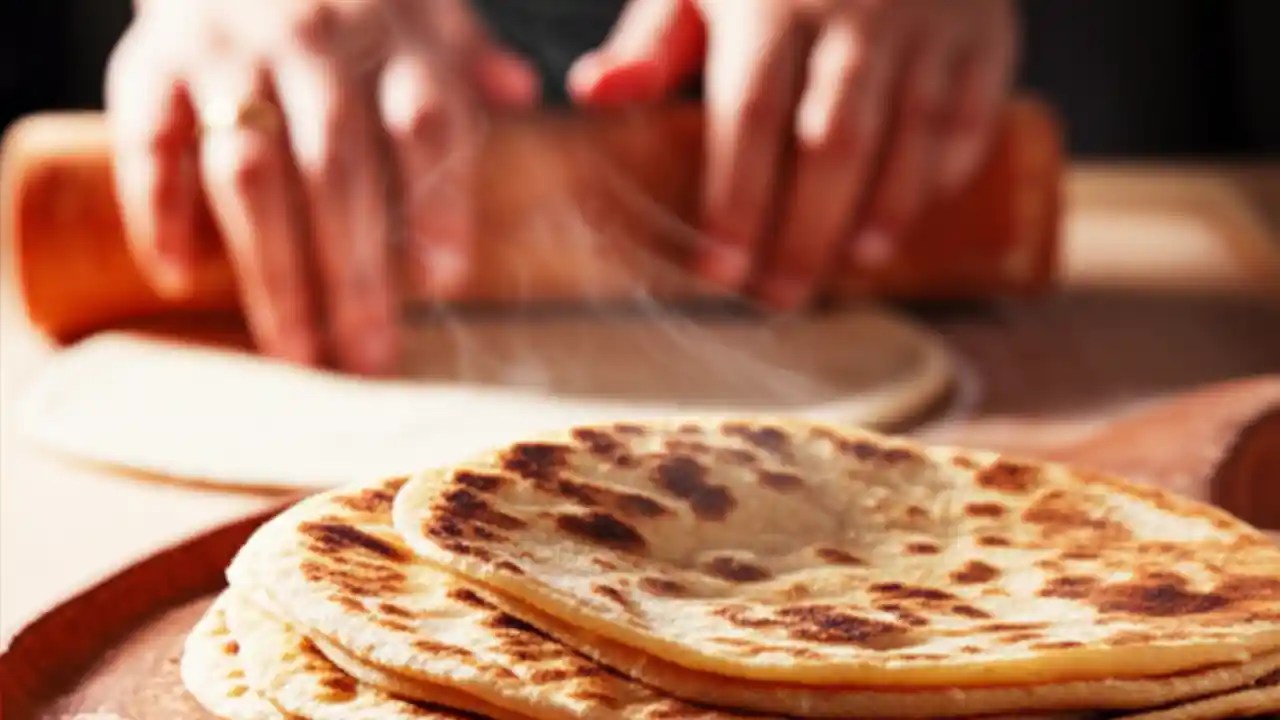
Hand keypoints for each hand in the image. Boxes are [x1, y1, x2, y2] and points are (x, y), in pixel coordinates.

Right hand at [106, 0, 537, 372]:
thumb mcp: (416, 12)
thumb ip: (465, 59)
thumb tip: (521, 92)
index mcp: (391, 37)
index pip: (425, 124)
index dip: (439, 203)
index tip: (446, 282)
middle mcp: (311, 44)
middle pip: (337, 171)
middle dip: (355, 275)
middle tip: (369, 358)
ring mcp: (228, 54)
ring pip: (250, 174)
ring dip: (274, 273)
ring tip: (296, 354)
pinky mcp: (153, 63)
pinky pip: (150, 142)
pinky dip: (159, 210)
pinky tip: (179, 278)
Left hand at [570, 0, 1017, 309]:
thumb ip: (653, 42)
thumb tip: (591, 96)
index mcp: (768, 2)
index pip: (748, 116)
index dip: (735, 200)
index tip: (720, 270)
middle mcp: (852, 12)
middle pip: (832, 141)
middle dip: (805, 230)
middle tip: (781, 296)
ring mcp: (925, 18)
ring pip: (911, 130)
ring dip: (885, 209)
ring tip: (854, 267)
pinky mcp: (982, 26)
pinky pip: (973, 108)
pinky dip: (949, 167)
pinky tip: (916, 213)